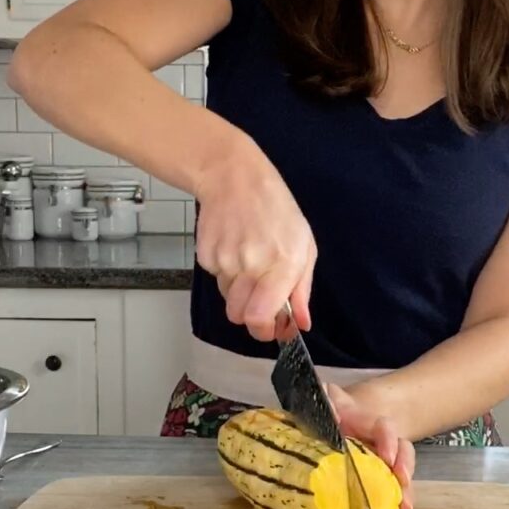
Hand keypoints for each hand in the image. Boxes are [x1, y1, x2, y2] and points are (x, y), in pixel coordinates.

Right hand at [193, 135, 316, 340]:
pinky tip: (234, 247)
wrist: (234, 178)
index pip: (260, 318)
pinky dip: (226, 272)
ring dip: (239, 291)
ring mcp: (224, 260)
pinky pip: (216, 279)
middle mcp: (251, 265)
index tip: (271, 329)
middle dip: (250, 315)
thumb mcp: (303, 246)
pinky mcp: (205, 256)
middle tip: (261, 299)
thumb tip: (301, 322)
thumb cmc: (275, 209)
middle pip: (239, 316)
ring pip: (227, 299)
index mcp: (282, 264)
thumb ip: (302, 288)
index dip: (264, 330)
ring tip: (249, 261)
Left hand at [326, 383, 415, 508]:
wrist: (340, 419)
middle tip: (400, 479)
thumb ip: (328, 396)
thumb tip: (332, 412)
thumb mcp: (328, 398)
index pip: (384, 428)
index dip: (388, 440)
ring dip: (404, 489)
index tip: (387, 457)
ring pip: (401, 472)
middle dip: (403, 466)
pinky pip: (394, 488)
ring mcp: (383, 459)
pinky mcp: (380, 476)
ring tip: (404, 506)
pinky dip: (400, 500)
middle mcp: (381, 441)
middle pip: (402, 451)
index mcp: (367, 422)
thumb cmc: (333, 411)